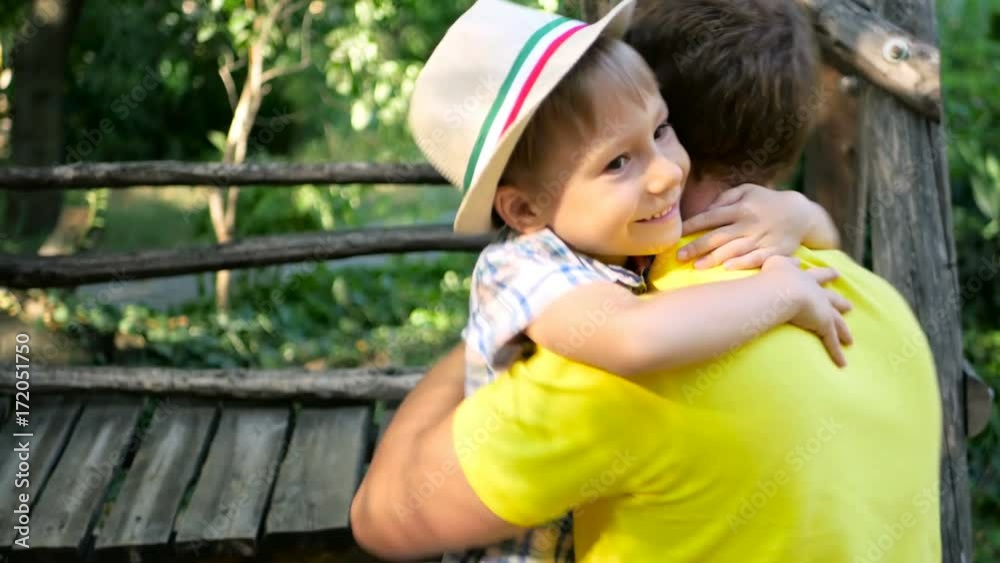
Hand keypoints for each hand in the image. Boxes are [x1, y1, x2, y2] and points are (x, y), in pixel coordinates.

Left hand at [677, 185, 820, 269]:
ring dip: (715, 259)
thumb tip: (706, 211)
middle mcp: (749, 223)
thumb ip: (725, 198)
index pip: (710, 217)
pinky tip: (728, 269)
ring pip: (734, 250)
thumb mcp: (747, 190)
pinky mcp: (774, 251)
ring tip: (696, 267)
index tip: (676, 234)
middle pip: (719, 236)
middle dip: (697, 246)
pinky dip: (743, 263)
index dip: (692, 225)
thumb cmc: (767, 202)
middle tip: (679, 256)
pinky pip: (757, 259)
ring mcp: (762, 238)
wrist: (801, 213)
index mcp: (741, 207)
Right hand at [760, 256, 853, 366]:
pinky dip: (836, 353)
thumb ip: (771, 261)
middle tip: (849, 305)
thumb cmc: (771, 276)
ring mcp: (821, 309)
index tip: (834, 273)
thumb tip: (767, 261)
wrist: (781, 289)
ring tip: (850, 339)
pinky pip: (830, 342)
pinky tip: (841, 364)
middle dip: (839, 301)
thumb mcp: (771, 263)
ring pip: (836, 322)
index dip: (823, 275)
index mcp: (802, 278)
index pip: (815, 275)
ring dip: (843, 330)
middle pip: (831, 298)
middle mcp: (815, 292)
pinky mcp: (823, 325)